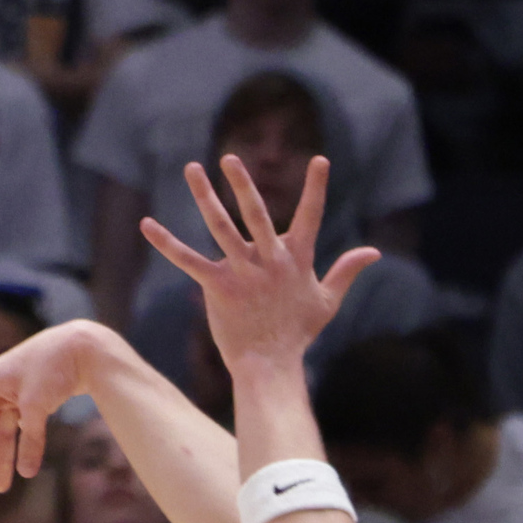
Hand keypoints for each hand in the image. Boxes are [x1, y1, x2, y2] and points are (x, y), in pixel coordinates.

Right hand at [0, 318, 122, 495]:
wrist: (83, 346)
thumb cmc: (52, 368)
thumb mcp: (37, 405)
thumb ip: (29, 440)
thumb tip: (26, 473)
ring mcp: (10, 395)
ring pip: (1, 435)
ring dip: (1, 460)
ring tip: (0, 488)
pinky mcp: (28, 399)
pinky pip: (19, 429)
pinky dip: (20, 448)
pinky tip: (20, 467)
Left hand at [142, 155, 378, 380]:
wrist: (270, 364)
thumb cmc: (297, 334)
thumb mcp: (327, 301)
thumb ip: (346, 271)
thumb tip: (374, 252)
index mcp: (296, 258)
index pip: (311, 215)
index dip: (316, 188)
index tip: (319, 160)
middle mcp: (270, 259)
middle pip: (257, 212)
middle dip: (244, 183)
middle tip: (230, 157)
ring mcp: (243, 271)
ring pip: (221, 226)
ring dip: (206, 196)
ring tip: (192, 168)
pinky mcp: (219, 286)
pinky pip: (188, 260)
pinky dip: (167, 243)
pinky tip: (148, 225)